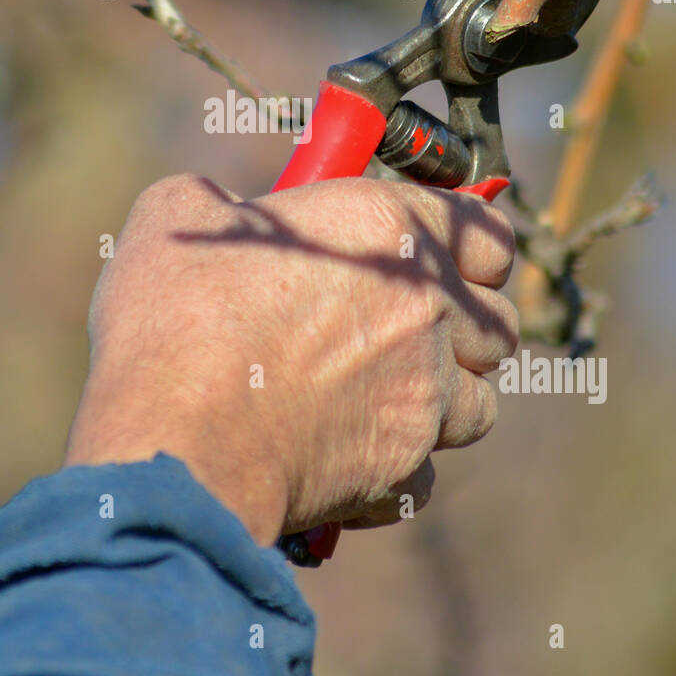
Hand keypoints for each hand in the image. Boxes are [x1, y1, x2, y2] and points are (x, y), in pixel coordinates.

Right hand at [64, 173, 517, 546]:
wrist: (180, 442)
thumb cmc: (177, 321)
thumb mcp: (177, 216)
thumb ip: (221, 201)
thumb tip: (219, 209)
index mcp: (387, 229)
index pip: (487, 233)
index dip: (471, 248)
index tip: (444, 261)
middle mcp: (427, 308)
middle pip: (497, 320)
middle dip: (464, 328)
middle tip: (409, 332)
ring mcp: (426, 392)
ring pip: (479, 403)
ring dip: (443, 401)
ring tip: (385, 399)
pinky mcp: (406, 468)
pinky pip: (430, 475)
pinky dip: (398, 473)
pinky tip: (349, 459)